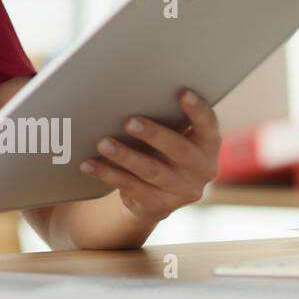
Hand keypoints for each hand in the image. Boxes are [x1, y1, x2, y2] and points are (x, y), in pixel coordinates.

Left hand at [79, 88, 220, 222]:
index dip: (198, 110)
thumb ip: (165, 118)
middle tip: (129, 121)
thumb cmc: (162, 150)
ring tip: (103, 143)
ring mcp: (182, 190)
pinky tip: (89, 165)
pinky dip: (108, 174)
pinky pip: (131, 188)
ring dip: (126, 156)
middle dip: (154, 135)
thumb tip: (127, 92)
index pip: (208, 125)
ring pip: (152, 171)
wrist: (158, 195)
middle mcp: (201, 169)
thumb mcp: (171, 135)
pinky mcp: (160, 205)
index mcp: (207, 144)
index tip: (183, 93)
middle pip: (180, 150)